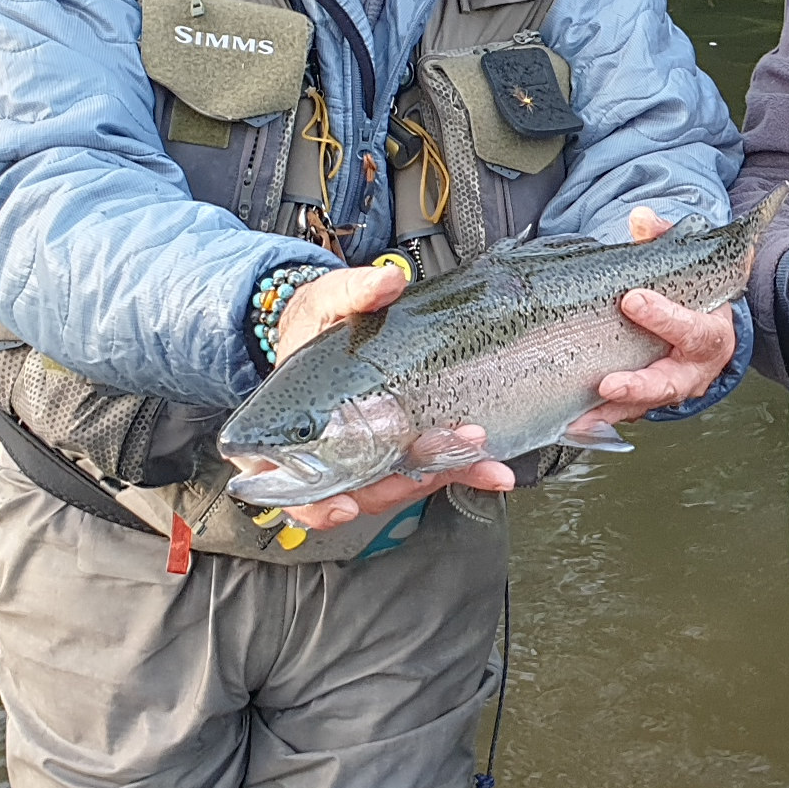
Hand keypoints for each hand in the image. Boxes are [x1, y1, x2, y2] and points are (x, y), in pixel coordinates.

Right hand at [270, 265, 514, 530]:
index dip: (316, 505)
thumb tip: (385, 282)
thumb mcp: (326, 301)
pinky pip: (432, 469)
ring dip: (445, 474)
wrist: (336, 324)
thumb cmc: (317, 323)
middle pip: (365, 490)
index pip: (296, 487)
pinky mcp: (407, 447)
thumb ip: (352, 291)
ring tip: (481, 456)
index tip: (344, 505)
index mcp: (296, 431)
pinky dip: (463, 472)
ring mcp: (372, 455)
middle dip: (409, 478)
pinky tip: (492, 471)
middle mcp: (333, 454)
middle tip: (450, 449)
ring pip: (404, 484)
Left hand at [576, 206, 739, 426]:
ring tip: (581, 417)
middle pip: (672, 382)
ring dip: (612, 411)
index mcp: (710, 332)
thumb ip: (666, 238)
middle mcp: (695, 368)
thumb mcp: (690, 262)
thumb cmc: (696, 294)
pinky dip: (603, 417)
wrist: (710, 326)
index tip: (632, 301)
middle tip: (609, 384)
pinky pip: (627, 412)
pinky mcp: (650, 400)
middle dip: (640, 384)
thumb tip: (641, 220)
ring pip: (646, 405)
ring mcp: (672, 388)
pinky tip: (575, 420)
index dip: (664, 316)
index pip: (692, 328)